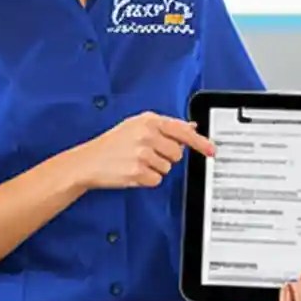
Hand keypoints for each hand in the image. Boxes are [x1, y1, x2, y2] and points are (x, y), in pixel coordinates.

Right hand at [76, 111, 214, 189]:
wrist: (88, 161)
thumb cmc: (112, 144)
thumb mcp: (136, 126)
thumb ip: (165, 126)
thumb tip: (191, 126)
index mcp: (148, 120)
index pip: (181, 130)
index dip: (200, 142)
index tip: (211, 150)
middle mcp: (146, 135)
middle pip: (177, 153)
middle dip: (167, 157)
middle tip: (147, 154)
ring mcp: (142, 153)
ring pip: (168, 168)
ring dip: (155, 169)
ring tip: (136, 162)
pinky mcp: (137, 172)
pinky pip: (157, 180)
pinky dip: (147, 179)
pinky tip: (133, 172)